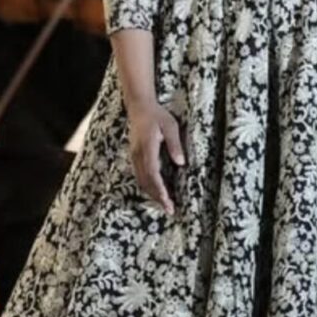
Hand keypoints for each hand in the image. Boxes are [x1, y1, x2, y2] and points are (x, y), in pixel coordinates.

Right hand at [127, 100, 184, 214]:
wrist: (139, 107)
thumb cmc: (157, 116)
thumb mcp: (171, 126)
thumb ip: (175, 144)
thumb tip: (181, 162)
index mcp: (147, 147)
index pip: (152, 172)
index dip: (159, 188)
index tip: (167, 200)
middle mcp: (138, 154)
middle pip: (146, 181)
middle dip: (157, 197)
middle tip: (170, 210)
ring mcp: (134, 156)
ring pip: (141, 180)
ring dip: (152, 194)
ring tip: (165, 205)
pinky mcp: (134, 157)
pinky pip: (140, 176)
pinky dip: (148, 187)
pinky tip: (156, 193)